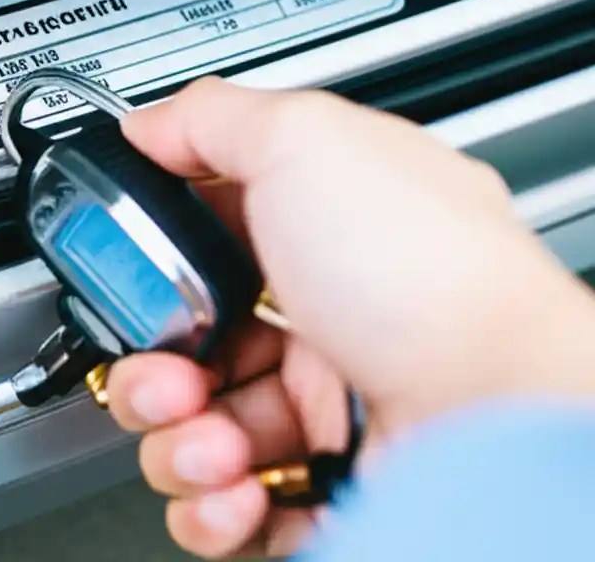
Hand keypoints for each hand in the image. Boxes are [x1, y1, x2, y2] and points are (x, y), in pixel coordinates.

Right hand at [104, 77, 594, 557]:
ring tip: (211, 439)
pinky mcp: (322, 487)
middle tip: (168, 374)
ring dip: (176, 443)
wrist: (497, 409)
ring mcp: (323, 409)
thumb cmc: (427, 276)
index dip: (152, 266)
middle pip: (185, 351)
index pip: (204, 248)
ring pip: (195, 433)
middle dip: (150, 371)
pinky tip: (232, 485)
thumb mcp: (306, 143)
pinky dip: (209, 505)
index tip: (128, 277)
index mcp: (320, 240)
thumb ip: (214, 119)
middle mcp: (321, 324)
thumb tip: (149, 124)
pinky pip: (226, 504)